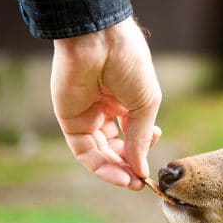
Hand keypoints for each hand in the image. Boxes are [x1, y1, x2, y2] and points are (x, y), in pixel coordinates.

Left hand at [51, 17, 161, 189]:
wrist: (99, 40)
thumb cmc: (129, 63)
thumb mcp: (146, 104)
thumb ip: (141, 138)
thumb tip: (142, 170)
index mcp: (125, 100)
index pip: (133, 134)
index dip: (142, 151)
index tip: (152, 164)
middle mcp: (105, 109)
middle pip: (116, 147)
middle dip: (128, 166)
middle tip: (139, 182)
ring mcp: (86, 115)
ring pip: (101, 152)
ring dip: (115, 170)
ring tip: (131, 182)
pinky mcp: (70, 119)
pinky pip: (85, 150)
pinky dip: (101, 165)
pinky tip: (119, 173)